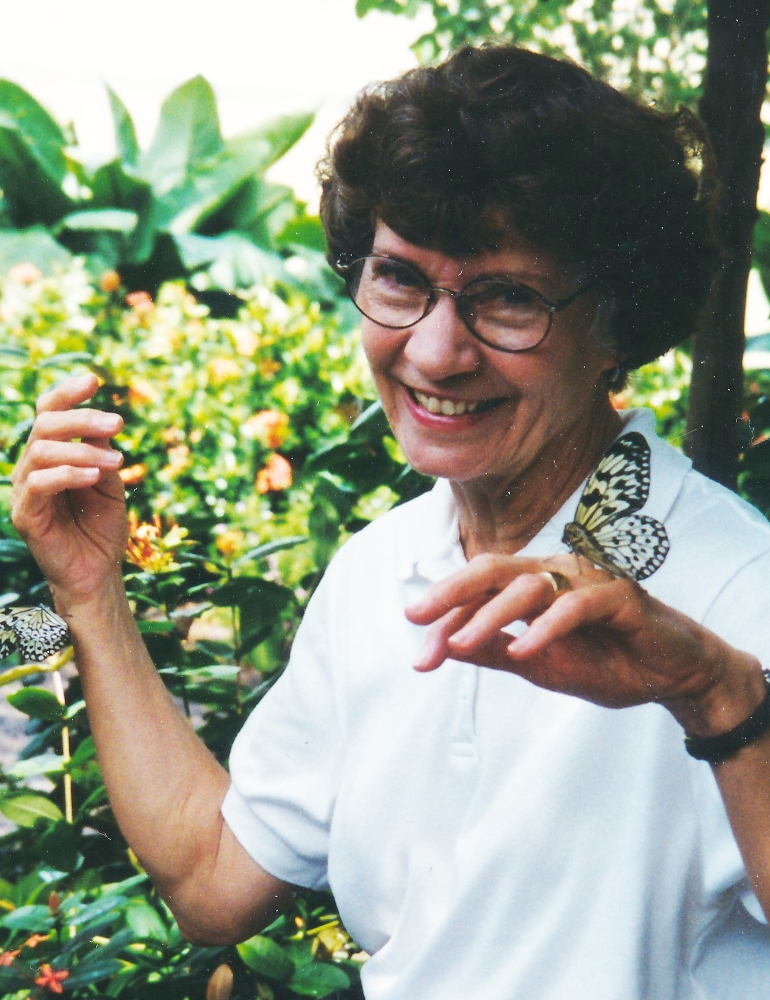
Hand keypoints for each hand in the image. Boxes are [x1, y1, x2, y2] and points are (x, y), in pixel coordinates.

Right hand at [11, 373, 126, 608]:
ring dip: (83, 450)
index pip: (49, 412)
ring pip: (42, 450)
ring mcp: (26, 490)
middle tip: (119, 423)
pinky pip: (40, 484)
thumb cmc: (103, 527)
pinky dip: (69, 474)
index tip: (95, 380)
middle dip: (82, 418)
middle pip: (44, 424)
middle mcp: (33, 467)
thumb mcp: (111, 484)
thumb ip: (103, 454)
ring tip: (117, 460)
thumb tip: (104, 425)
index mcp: (53, 454)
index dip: (67, 393)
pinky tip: (94, 476)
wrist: (98, 572)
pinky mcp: (25, 514)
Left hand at [405, 553, 763, 734]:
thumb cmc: (606, 662)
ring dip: (491, 614)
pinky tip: (524, 649)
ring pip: (529, 585)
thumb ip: (496, 652)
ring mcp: (587, 580)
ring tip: (459, 643)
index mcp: (533, 585)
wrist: (671, 677)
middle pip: (494, 570)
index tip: (418, 656)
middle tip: (416, 616)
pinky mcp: (620, 596)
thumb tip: (447, 645)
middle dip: (451, 590)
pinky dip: (547, 626)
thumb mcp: (540, 665)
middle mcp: (555, 573)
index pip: (480, 593)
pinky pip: (577, 605)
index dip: (446, 619)